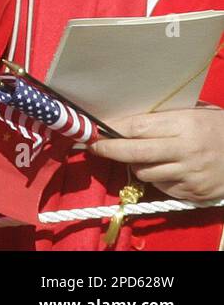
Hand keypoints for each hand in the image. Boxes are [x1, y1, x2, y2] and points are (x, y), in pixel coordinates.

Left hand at [87, 105, 223, 204]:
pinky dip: (157, 178)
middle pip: (135, 153)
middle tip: (93, 146)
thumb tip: (124, 118)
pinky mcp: (195, 193)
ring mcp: (191, 175)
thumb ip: (163, 116)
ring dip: (135, 165)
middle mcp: (186, 151)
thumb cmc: (218, 126)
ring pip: (145, 173)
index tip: (95, 128)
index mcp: (184, 125)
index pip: (137, 128)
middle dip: (109, 150)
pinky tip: (163, 168)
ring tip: (136, 156)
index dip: (112, 129)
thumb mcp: (193, 112)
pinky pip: (162, 187)